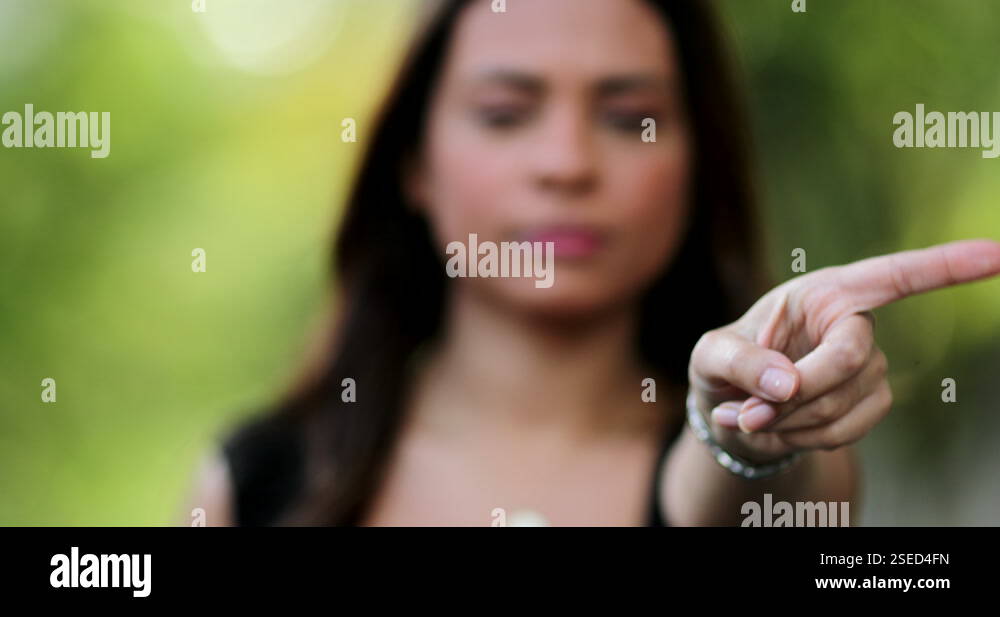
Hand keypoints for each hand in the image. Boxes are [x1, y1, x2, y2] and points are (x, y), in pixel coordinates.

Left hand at [687, 239, 999, 464]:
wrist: (732, 407)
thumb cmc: (722, 365)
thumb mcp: (709, 356)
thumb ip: (739, 361)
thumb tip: (785, 383)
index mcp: (821, 292)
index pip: (890, 276)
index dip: (945, 266)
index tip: (997, 254)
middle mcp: (853, 323)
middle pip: (848, 359)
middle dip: (795, 392)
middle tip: (746, 412)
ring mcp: (869, 366)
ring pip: (843, 403)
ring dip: (789, 421)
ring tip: (751, 416)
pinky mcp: (871, 402)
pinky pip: (845, 430)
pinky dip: (802, 438)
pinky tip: (775, 427)